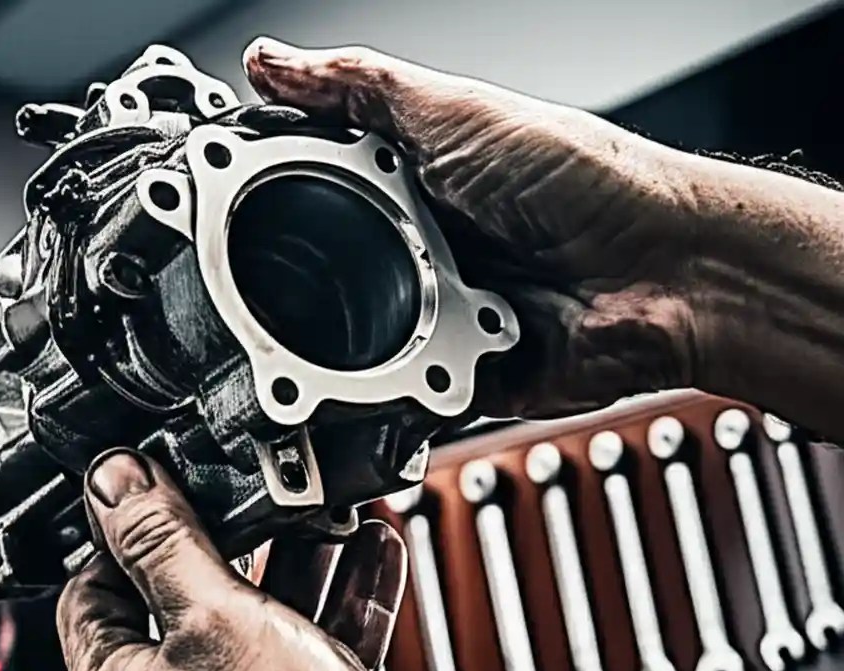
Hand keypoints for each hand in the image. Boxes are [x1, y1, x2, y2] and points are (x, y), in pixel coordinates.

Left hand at [57, 449, 405, 670]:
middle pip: (193, 593)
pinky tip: (373, 558)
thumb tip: (114, 481)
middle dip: (241, 533)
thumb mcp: (215, 625)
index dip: (132, 524)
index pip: (97, 584)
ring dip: (304, 559)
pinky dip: (345, 603)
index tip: (168, 477)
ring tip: (334, 511)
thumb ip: (161, 547)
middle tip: (268, 488)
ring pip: (263, 618)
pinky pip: (314, 650)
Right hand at [243, 38, 704, 418]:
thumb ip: (356, 88)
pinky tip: (378, 372)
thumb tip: (270, 63)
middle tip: (255, 275)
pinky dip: (379, 391)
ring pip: (340, 340)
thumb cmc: (582, 180)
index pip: (305, 182)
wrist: (661, 275)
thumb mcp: (454, 110)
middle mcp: (410, 244)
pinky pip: (388, 396)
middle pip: (313, 267)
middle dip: (287, 275)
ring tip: (325, 327)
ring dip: (330, 338)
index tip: (219, 198)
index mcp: (405, 178)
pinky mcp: (444, 377)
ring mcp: (426, 311)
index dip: (260, 191)